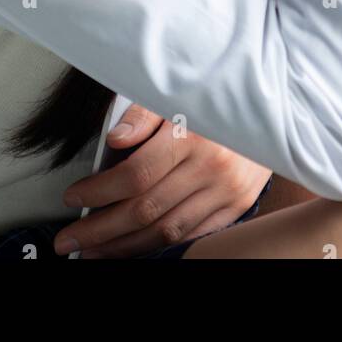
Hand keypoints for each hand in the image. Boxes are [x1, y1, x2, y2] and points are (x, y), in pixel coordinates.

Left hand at [56, 104, 271, 257]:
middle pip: (146, 210)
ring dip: (124, 247)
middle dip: (101, 230)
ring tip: (94, 252)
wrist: (272, 104)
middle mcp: (211, 166)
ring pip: (167, 232)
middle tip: (70, 241)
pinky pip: (191, 236)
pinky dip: (159, 246)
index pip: (135, 175)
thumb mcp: (176, 89)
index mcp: (192, 133)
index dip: (99, 191)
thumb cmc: (214, 93)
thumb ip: (143, 113)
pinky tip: (134, 247)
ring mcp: (226, 191)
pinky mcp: (236, 207)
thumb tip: (114, 140)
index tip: (74, 198)